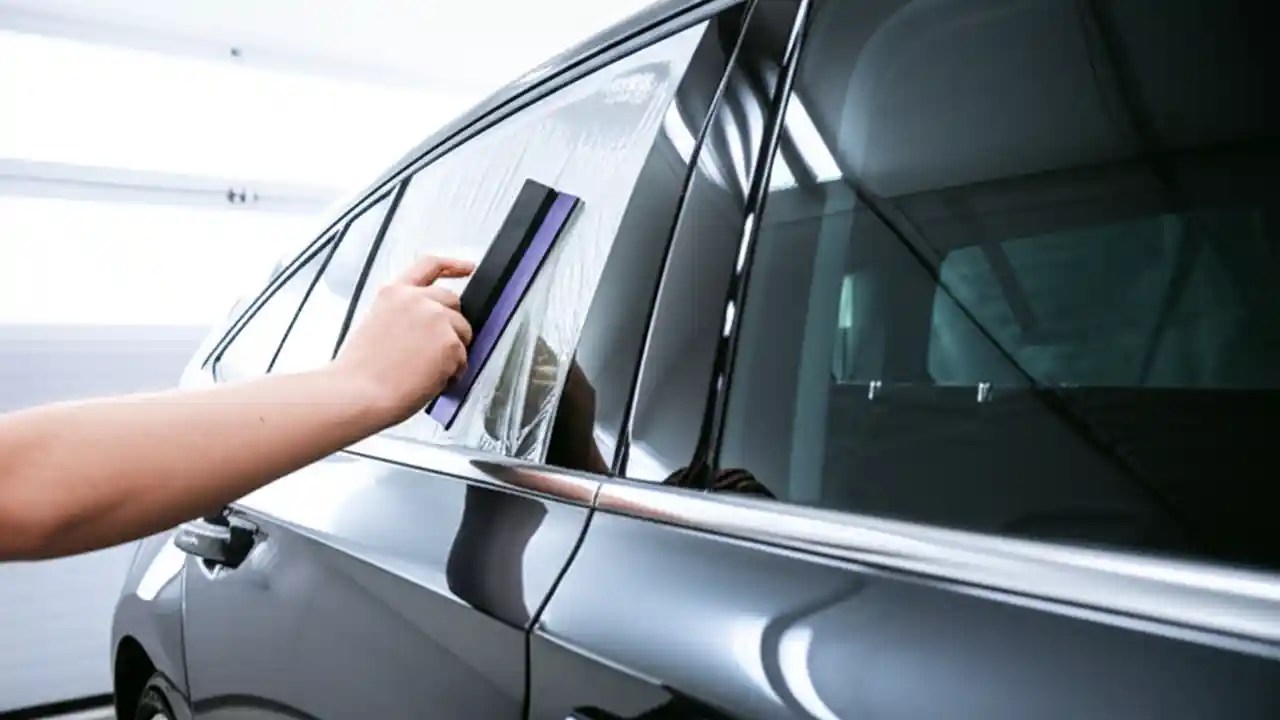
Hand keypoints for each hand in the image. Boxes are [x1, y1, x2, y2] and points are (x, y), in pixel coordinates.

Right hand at [332, 255, 474, 425]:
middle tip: (437, 349)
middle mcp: (417, 300)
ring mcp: (436, 320)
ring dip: (453, 351)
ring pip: (462, 332)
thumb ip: (404, 314)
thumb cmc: (361, 371)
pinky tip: (428, 380)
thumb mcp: (377, 324)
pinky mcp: (450, 343)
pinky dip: (452, 373)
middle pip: (453, 302)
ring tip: (425, 370)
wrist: (358, 394)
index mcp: (394, 293)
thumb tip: (428, 326)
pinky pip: (463, 360)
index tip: (468, 267)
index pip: (429, 265)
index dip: (453, 264)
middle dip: (452, 324)